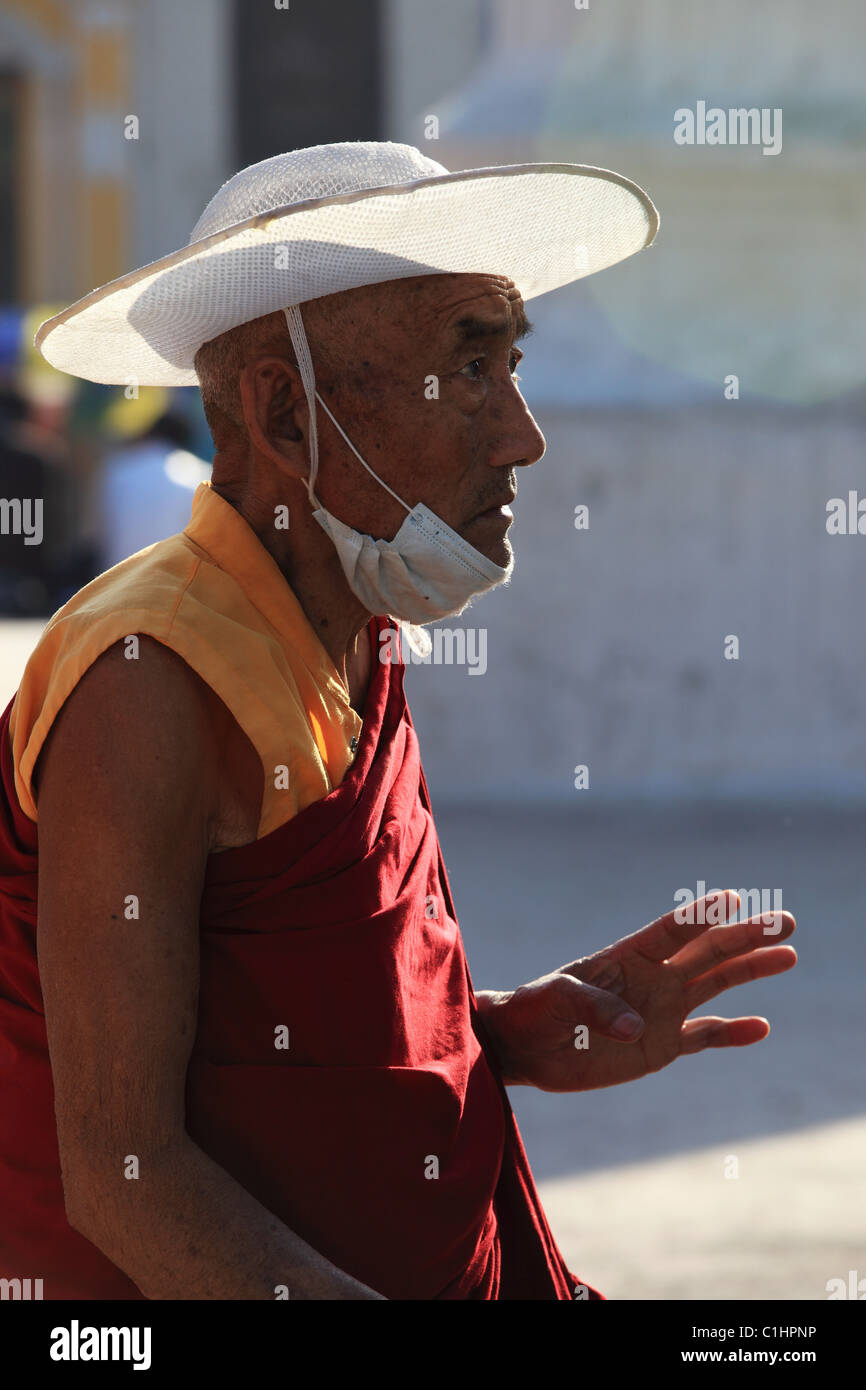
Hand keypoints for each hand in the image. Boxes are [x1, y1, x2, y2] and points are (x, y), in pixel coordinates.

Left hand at [478, 891, 796, 1091]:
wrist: (526, 1048)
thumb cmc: (535, 1010)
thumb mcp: (557, 1000)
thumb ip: (594, 1007)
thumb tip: (636, 1028)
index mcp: (627, 956)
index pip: (671, 931)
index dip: (700, 915)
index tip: (731, 899)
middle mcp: (653, 978)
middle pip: (707, 952)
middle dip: (745, 936)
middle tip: (784, 921)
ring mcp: (662, 1010)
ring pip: (716, 985)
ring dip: (751, 970)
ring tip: (788, 954)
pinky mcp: (663, 1045)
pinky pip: (706, 1036)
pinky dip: (733, 1032)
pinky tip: (761, 1026)